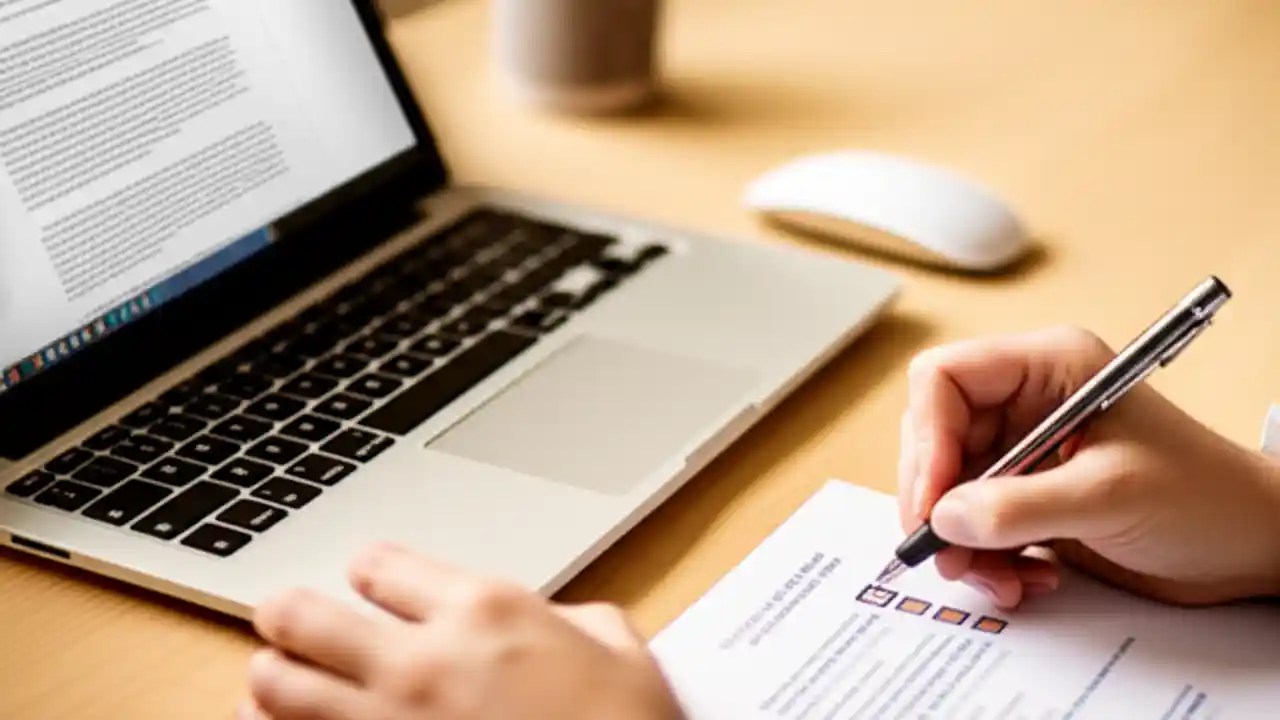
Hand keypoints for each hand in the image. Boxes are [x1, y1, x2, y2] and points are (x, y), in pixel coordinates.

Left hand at [240, 543, 681, 719]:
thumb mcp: (618, 653)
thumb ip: (573, 622)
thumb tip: (559, 622)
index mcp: (483, 612)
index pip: (378, 566)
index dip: (368, 573)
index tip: (371, 586)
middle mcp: (422, 664)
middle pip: (301, 618)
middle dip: (286, 618)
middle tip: (288, 625)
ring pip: (276, 690)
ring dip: (270, 684)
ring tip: (277, 686)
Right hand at [898, 325, 1279, 608]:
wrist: (1249, 547)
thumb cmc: (1206, 497)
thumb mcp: (1109, 497)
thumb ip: (1020, 506)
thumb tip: (946, 517)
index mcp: (1048, 367)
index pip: (946, 379)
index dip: (928, 438)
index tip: (934, 500)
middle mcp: (1028, 401)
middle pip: (936, 437)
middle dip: (939, 501)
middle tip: (947, 551)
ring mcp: (1026, 449)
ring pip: (949, 489)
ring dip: (963, 542)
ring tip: (995, 578)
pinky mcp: (1028, 494)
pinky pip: (974, 523)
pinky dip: (986, 558)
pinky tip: (1024, 577)